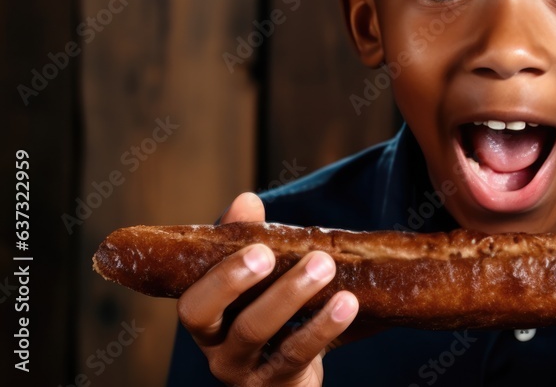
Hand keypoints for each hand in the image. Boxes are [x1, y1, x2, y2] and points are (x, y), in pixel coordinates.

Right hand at [176, 192, 358, 386]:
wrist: (294, 378)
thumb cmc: (273, 319)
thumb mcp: (259, 282)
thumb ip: (248, 241)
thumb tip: (246, 200)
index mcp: (207, 318)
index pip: (192, 298)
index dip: (217, 271)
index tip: (253, 244)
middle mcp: (215, 347)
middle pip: (210, 315)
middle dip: (236, 279)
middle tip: (269, 252)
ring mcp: (245, 369)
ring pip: (256, 331)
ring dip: (291, 294)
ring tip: (325, 265)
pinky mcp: (278, 383)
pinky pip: (297, 354)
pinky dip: (324, 325)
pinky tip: (348, 303)